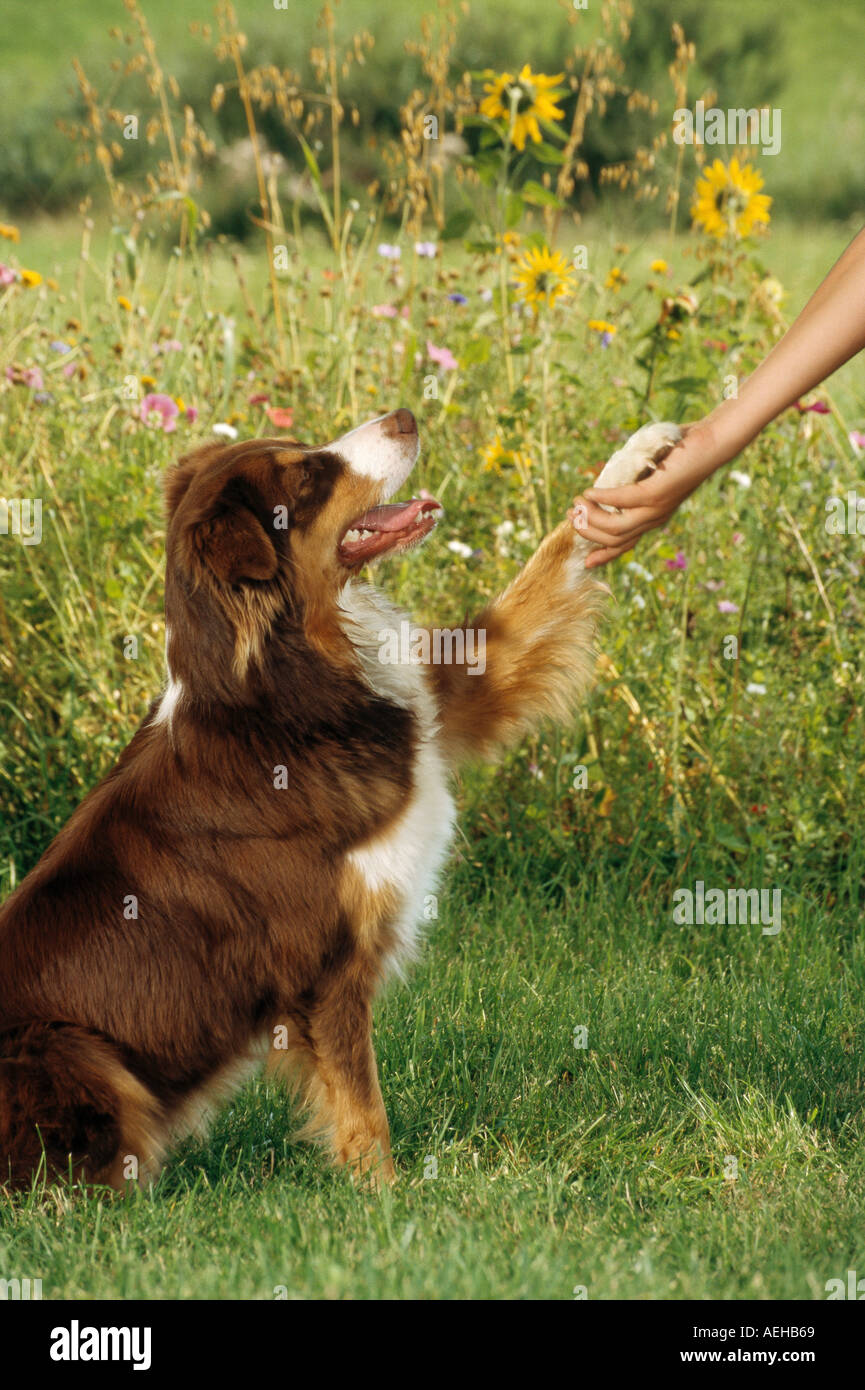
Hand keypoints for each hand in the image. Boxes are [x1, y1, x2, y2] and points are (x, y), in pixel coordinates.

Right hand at [569, 419, 728, 568]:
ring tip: (577, 502)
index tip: (586, 562)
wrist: (714, 443)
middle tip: (571, 515)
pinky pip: (622, 501)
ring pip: (615, 527)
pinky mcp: (656, 492)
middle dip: (588, 531)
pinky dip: (602, 498)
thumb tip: (610, 480)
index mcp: (654, 518)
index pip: (626, 545)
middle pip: (614, 539)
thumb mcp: (655, 474)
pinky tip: (589, 491)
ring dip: (591, 517)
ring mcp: (656, 508)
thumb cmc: (683, 454)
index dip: (604, 555)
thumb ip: (634, 483)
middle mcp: (655, 518)